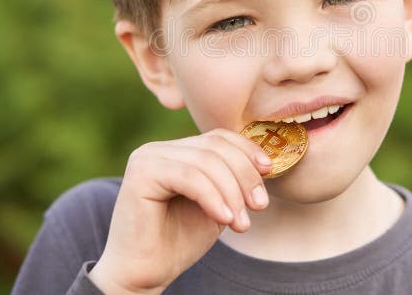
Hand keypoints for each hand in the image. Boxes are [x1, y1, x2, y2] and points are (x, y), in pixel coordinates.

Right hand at [87, 127, 272, 293]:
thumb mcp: (216, 204)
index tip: (269, 172)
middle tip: (259, 206)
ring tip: (242, 223)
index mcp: (176, 151)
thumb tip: (264, 162)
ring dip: (232, 191)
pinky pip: (190, 176)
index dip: (247, 150)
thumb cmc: (178, 241)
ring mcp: (148, 157)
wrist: (143, 274)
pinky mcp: (142, 173)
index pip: (219, 137)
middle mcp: (159, 149)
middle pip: (215, 146)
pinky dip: (213, 197)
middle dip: (245, 174)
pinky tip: (225, 218)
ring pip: (206, 161)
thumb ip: (231, 180)